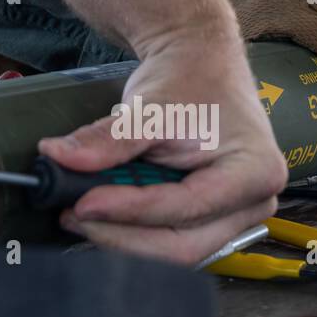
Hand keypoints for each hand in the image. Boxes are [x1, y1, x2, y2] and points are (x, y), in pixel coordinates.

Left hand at [38, 33, 284, 265]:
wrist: (202, 65)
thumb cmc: (191, 79)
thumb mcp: (149, 107)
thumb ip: (108, 139)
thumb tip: (61, 158)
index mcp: (255, 172)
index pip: (185, 207)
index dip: (130, 210)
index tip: (83, 202)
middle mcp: (255, 203)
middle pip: (183, 245)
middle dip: (123, 235)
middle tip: (75, 214)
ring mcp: (237, 217)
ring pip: (175, 251)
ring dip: (124, 238)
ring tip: (81, 212)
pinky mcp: (214, 221)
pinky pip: (172, 240)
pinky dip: (134, 232)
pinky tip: (104, 214)